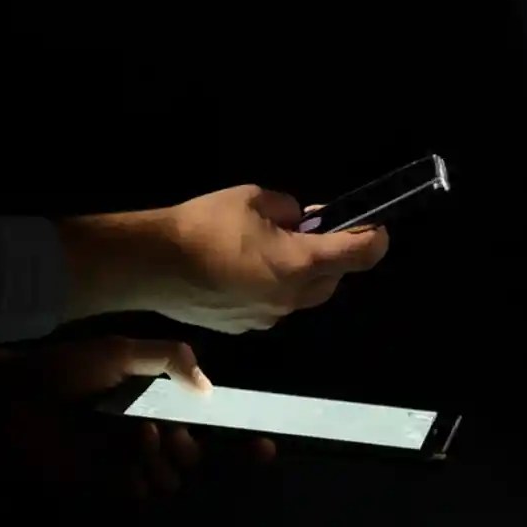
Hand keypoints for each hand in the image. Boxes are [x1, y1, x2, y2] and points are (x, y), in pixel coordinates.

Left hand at [0, 337, 274, 499]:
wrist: (15, 399)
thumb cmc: (66, 370)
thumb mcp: (121, 350)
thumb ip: (169, 358)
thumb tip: (208, 388)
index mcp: (157, 401)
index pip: (208, 424)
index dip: (240, 440)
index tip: (264, 444)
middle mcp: (149, 433)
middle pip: (197, 457)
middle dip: (190, 447)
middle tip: (166, 431)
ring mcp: (128, 461)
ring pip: (172, 478)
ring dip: (163, 460)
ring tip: (139, 439)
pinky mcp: (105, 484)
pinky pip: (142, 493)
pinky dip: (141, 476)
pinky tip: (125, 456)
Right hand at [58, 185, 389, 332]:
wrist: (151, 265)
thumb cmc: (203, 225)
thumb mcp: (253, 198)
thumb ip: (288, 209)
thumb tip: (301, 219)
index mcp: (300, 263)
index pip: (359, 255)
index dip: (374, 239)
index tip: (375, 227)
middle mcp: (291, 298)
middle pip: (333, 279)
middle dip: (332, 257)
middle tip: (312, 232)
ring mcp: (268, 317)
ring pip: (303, 296)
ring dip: (301, 274)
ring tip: (271, 249)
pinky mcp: (244, 327)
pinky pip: (273, 305)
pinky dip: (271, 288)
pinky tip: (243, 270)